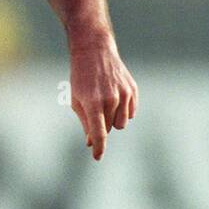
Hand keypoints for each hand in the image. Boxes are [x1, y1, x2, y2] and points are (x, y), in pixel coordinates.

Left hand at [68, 35, 137, 160]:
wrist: (94, 51)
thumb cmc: (81, 77)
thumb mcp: (76, 100)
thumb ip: (85, 122)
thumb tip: (92, 142)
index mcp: (93, 103)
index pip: (99, 133)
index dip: (99, 147)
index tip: (97, 157)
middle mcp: (111, 99)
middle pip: (110, 128)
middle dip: (102, 126)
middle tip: (94, 111)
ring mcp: (124, 94)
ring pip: (122, 123)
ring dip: (114, 119)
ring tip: (104, 103)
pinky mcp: (133, 90)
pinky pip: (130, 113)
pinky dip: (123, 111)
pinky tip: (114, 98)